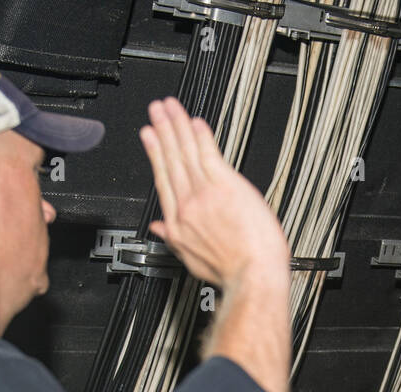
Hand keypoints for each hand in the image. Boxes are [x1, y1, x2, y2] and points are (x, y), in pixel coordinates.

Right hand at [138, 97, 289, 287]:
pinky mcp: (225, 186)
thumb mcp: (192, 260)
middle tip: (155, 111)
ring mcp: (205, 193)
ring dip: (177, 126)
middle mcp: (188, 204)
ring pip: (187, 153)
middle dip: (162, 131)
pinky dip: (201, 136)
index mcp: (179, 222)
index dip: (155, 154)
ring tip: (169, 107)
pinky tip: (195, 122)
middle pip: (172, 160)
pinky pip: (209, 154)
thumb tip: (158, 228)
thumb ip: (173, 239)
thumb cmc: (231, 270)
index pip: (164, 179)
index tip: (149, 138)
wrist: (252, 274)